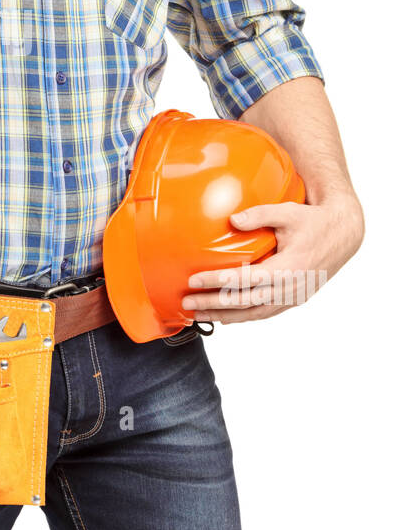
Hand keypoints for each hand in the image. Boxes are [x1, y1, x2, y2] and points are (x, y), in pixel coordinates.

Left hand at [180, 193, 364, 325]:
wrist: (343, 235)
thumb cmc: (313, 221)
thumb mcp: (288, 212)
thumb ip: (259, 214)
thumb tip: (232, 220)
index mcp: (288, 267)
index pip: (245, 279)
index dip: (217, 281)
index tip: (193, 281)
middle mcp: (291, 287)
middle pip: (245, 302)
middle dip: (213, 304)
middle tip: (187, 303)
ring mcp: (293, 296)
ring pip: (255, 313)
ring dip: (225, 316)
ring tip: (199, 315)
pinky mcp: (295, 299)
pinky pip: (265, 313)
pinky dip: (244, 317)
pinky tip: (225, 317)